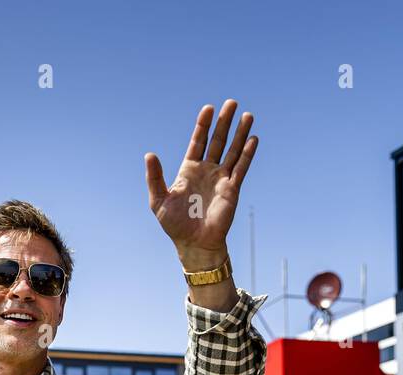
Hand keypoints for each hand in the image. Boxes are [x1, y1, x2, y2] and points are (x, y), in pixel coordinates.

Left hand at [145, 99, 257, 269]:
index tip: (208, 108)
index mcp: (189, 170)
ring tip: (247, 115)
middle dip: (225, 122)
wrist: (193, 244)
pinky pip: (241, 168)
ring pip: (233, 151)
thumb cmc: (175, 225)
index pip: (198, 141)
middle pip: (218, 141)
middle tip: (232, 103)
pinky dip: (248, 154)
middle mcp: (207, 171)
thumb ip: (154, 177)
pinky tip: (253, 139)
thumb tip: (149, 154)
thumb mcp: (158, 200)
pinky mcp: (232, 190)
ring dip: (240, 133)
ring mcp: (221, 179)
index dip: (203, 125)